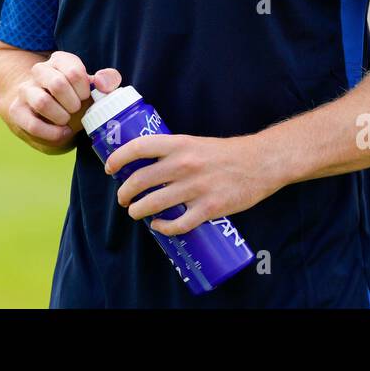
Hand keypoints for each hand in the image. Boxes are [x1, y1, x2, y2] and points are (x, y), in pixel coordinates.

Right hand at [4, 51, 120, 145]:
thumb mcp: (94, 86)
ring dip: (61, 116)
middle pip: (57, 84)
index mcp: (60, 60)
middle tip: (76, 109)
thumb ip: (108, 80)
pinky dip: (53, 133)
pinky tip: (62, 132)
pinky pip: (33, 124)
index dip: (84, 89)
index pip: (73, 71)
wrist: (48, 111)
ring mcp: (25, 90)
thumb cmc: (75, 96)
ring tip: (67, 120)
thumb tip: (102, 83)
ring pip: (42, 102)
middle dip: (73, 103)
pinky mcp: (17, 110)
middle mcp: (39, 71)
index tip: (86, 97)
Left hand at [105, 133, 285, 235]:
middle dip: (124, 193)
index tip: (109, 168)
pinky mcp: (209, 209)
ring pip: (153, 204)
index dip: (118, 158)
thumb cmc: (226, 153)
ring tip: (135, 212)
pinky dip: (163, 228)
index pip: (138, 147)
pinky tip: (158, 226)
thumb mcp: (195, 143)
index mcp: (179, 144)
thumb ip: (173, 152)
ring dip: (138, 211)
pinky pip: (177, 224)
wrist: (260, 163)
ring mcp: (196, 188)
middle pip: (139, 180)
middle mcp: (184, 164)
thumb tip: (145, 164)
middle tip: (122, 198)